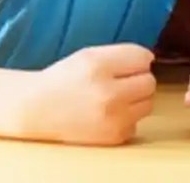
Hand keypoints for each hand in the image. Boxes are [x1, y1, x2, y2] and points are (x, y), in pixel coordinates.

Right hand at [28, 43, 156, 145]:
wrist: (37, 109)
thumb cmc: (66, 78)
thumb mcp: (91, 54)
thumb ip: (125, 53)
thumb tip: (152, 60)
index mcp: (99, 66)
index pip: (144, 58)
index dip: (135, 61)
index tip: (120, 66)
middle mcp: (107, 93)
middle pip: (150, 82)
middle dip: (137, 81)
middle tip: (116, 83)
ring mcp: (112, 118)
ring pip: (148, 102)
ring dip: (135, 100)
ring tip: (112, 98)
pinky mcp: (114, 136)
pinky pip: (138, 121)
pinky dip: (127, 118)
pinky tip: (107, 114)